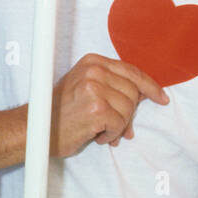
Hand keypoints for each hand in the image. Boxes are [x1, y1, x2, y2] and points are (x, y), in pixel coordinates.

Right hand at [51, 54, 167, 157]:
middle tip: (115, 126)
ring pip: (129, 110)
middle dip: (128, 114)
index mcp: (93, 62)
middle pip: (133, 92)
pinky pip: (120, 124)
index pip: (131, 70)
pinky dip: (111, 134)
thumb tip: (143, 97)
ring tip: (100, 130)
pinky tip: (97, 135)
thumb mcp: (85, 87)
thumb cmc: (60, 112)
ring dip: (118, 126)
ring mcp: (95, 88)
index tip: (161, 97)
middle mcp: (94, 70)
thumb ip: (112, 86)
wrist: (35, 129)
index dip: (149, 86)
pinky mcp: (96, 108)